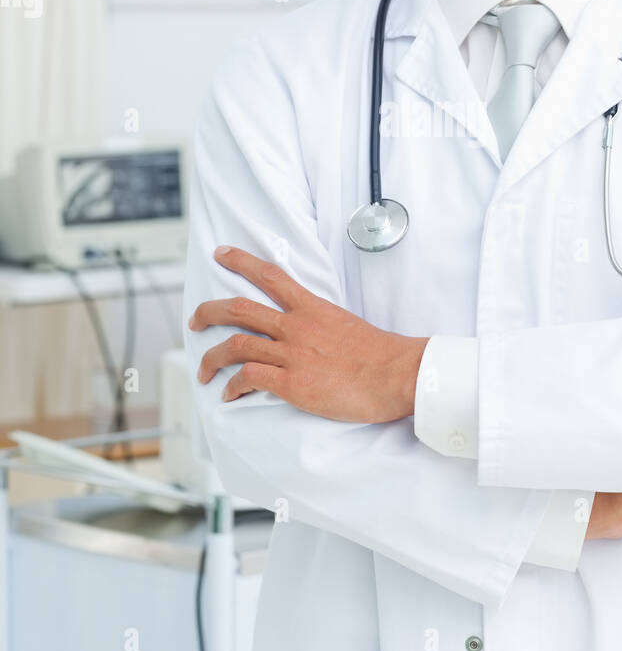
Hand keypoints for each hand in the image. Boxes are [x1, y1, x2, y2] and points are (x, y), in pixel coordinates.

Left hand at [188, 246, 428, 423]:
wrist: (397, 374)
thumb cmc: (380, 355)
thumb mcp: (347, 325)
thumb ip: (322, 325)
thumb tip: (312, 336)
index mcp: (312, 308)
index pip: (270, 275)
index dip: (241, 261)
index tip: (222, 254)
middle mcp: (296, 326)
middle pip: (238, 309)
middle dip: (208, 312)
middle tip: (195, 319)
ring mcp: (291, 354)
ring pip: (234, 346)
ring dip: (211, 358)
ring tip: (203, 370)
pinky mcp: (292, 383)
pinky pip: (248, 379)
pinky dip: (233, 387)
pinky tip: (230, 395)